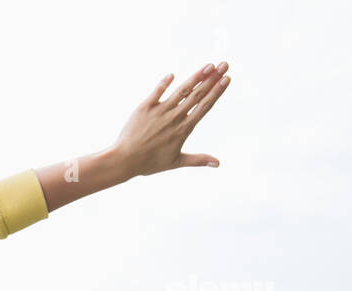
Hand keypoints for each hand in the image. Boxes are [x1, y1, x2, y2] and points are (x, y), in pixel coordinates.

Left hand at [112, 62, 231, 176]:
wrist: (124, 160)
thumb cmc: (149, 163)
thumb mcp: (176, 162)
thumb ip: (198, 160)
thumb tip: (218, 164)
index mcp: (183, 129)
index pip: (204, 106)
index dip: (217, 92)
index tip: (227, 79)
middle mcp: (174, 118)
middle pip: (197, 94)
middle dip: (213, 78)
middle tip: (224, 65)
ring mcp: (159, 111)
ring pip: (181, 90)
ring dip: (195, 77)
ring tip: (208, 66)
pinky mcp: (144, 108)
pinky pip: (156, 92)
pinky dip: (164, 83)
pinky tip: (172, 74)